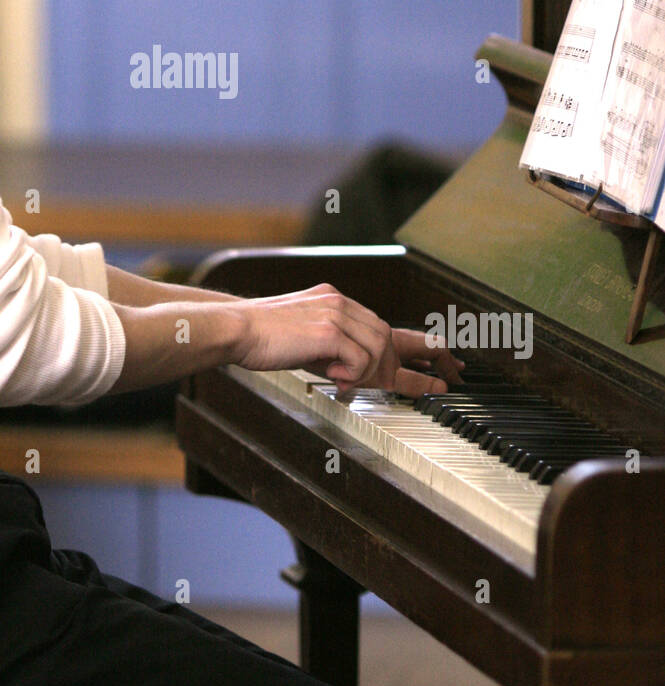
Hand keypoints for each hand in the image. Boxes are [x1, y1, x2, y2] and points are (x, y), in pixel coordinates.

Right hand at [232, 286, 464, 395]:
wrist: (238, 330)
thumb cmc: (264, 339)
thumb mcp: (307, 341)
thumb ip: (335, 349)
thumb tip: (356, 372)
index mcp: (336, 300)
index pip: (386, 324)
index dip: (421, 344)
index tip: (447, 361)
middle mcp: (341, 302)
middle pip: (389, 337)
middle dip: (407, 366)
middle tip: (427, 385)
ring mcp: (336, 313)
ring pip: (378, 349)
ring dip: (367, 373)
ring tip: (342, 380)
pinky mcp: (329, 330)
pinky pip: (360, 359)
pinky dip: (351, 374)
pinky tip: (332, 376)